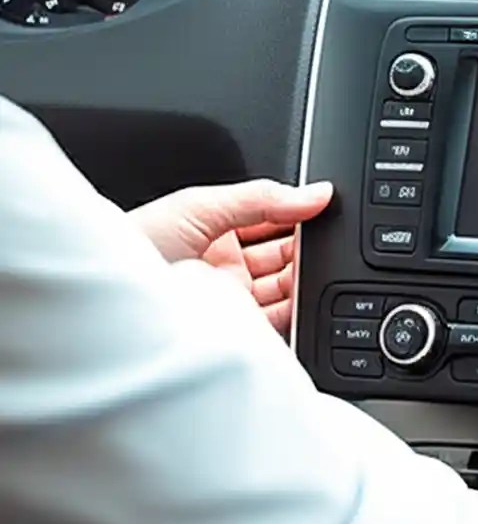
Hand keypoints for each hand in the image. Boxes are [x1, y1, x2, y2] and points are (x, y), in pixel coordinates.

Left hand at [129, 179, 333, 334]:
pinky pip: (279, 322)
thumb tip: (315, 193)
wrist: (108, 299)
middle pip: (285, 255)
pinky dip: (296, 312)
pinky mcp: (237, 331)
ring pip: (286, 289)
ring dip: (302, 280)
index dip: (299, 215)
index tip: (323, 211)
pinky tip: (301, 300)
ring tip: (308, 272)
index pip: (274, 219)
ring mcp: (233, 300)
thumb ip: (263, 198)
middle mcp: (226, 265)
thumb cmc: (132, 246)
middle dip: (305, 249)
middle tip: (317, 245)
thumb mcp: (201, 206)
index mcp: (217, 228)